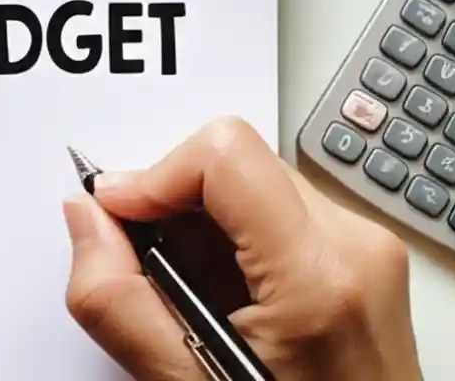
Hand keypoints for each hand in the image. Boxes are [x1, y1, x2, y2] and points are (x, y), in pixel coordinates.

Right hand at [62, 116, 422, 380]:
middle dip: (174, 207)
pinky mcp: (363, 256)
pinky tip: (226, 301)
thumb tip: (87, 219)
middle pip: (236, 164)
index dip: (155, 175)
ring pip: (253, 185)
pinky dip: (232, 244)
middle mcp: (355, 245)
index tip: (118, 212)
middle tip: (148, 271)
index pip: (225, 154)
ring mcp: (366, 248)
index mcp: (318, 276)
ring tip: (194, 300)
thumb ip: (119, 301)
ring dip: (201, 229)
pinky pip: (279, 213)